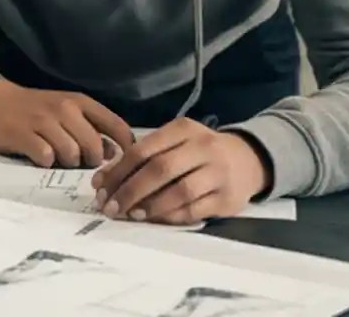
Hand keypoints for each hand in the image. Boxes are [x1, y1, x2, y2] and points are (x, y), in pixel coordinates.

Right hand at [0, 75, 134, 167]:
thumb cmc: (36, 108)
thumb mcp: (67, 110)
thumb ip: (91, 128)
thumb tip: (113, 152)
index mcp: (80, 101)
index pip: (115, 125)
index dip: (125, 147)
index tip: (122, 161)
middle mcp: (64, 109)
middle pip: (94, 147)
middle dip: (91, 161)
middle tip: (80, 161)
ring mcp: (43, 121)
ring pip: (71, 154)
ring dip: (67, 162)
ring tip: (58, 157)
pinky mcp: (23, 135)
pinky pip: (46, 157)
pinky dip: (45, 162)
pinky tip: (40, 156)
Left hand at [90, 117, 271, 224]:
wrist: (249, 160)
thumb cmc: (199, 153)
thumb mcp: (174, 144)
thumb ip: (141, 157)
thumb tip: (103, 180)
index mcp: (183, 129)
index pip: (143, 149)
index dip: (118, 171)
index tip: (100, 188)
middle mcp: (203, 147)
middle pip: (159, 169)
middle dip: (130, 191)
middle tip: (110, 208)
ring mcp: (218, 173)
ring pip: (179, 191)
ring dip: (150, 206)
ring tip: (131, 215)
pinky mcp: (228, 198)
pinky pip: (194, 210)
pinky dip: (171, 216)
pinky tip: (155, 219)